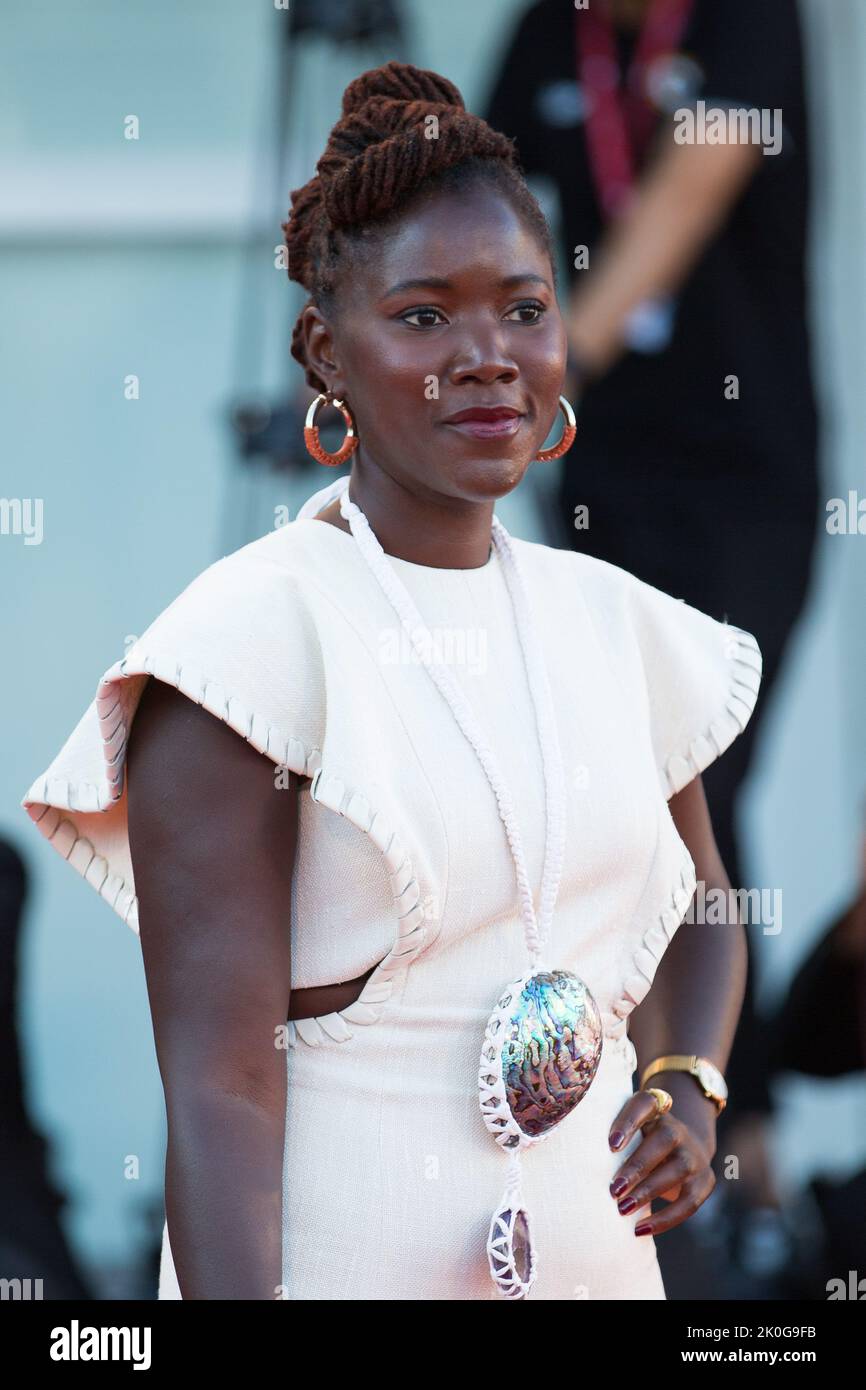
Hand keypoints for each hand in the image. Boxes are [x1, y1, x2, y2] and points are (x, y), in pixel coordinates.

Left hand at [607, 1079, 716, 1236]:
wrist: (685, 1148)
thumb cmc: (640, 1142)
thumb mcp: (630, 1131)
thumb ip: (612, 1137)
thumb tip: (574, 1165)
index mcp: (656, 1110)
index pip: (645, 1102)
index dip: (629, 1121)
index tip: (611, 1144)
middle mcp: (678, 1129)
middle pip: (663, 1139)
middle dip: (637, 1166)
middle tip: (613, 1189)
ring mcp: (695, 1155)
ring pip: (677, 1171)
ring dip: (648, 1192)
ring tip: (622, 1209)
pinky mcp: (705, 1181)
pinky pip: (689, 1203)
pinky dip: (666, 1219)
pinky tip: (641, 1229)